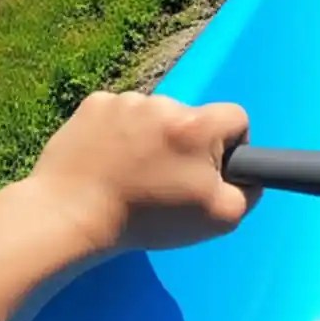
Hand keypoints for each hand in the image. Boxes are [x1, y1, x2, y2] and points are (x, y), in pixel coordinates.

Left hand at [27, 91, 259, 253]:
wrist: (70, 216)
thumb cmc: (147, 219)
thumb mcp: (220, 219)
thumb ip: (249, 191)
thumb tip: (249, 174)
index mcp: (197, 125)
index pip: (236, 118)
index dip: (230, 146)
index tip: (207, 171)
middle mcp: (163, 103)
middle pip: (191, 118)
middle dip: (184, 145)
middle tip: (163, 182)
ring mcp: (124, 100)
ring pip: (153, 116)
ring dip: (149, 139)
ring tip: (130, 176)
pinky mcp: (93, 104)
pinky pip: (119, 114)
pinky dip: (117, 134)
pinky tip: (106, 163)